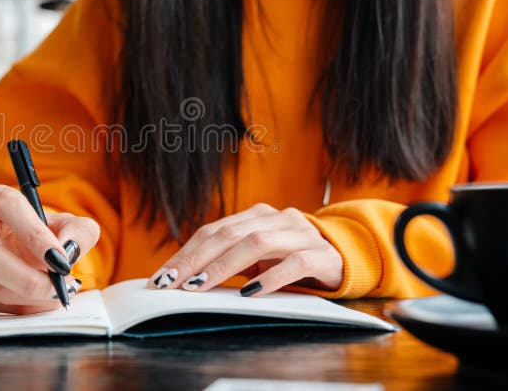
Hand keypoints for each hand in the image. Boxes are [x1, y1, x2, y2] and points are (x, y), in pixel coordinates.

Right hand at [0, 184, 99, 313]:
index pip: (6, 206)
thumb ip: (79, 232)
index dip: (33, 234)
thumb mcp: (65, 225)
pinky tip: (43, 300)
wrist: (18, 250)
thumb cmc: (41, 233)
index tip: (59, 258)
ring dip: (31, 297)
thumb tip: (69, 250)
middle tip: (59, 286)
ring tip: (58, 292)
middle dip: (29, 279)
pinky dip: (26, 307)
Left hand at [147, 204, 341, 295]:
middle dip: (195, 259)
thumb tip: (184, 279)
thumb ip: (229, 260)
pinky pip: (294, 263)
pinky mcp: (321, 254)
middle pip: (229, 234)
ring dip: (224, 266)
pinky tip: (250, 292)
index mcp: (256, 215)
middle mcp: (276, 218)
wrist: (345, 259)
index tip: (163, 275)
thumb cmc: (291, 261)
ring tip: (200, 287)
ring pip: (257, 243)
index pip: (213, 231)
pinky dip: (270, 277)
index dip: (186, 252)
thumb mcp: (258, 259)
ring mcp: (300, 233)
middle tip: (172, 283)